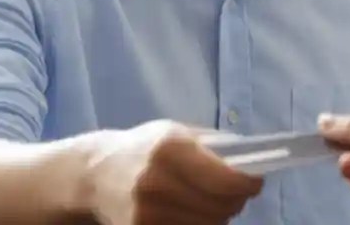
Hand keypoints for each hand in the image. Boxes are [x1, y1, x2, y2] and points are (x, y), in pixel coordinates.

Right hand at [84, 120, 264, 224]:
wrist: (95, 175)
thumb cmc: (144, 149)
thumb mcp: (174, 133)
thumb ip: (211, 145)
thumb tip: (252, 158)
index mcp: (171, 149)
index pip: (227, 179)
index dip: (249, 183)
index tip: (254, 181)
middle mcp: (159, 182)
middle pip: (223, 207)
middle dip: (236, 200)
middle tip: (234, 192)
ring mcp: (149, 212)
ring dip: (218, 216)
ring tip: (208, 201)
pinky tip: (189, 212)